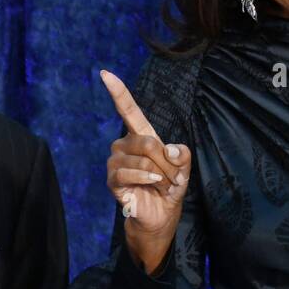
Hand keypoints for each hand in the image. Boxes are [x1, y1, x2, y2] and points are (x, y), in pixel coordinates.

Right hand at [100, 69, 191, 273]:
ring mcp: (115, 162)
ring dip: (159, 174)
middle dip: (167, 162)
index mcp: (142, 137)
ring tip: (162, 185)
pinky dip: (145, 178)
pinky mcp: (112, 180)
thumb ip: (183, 155)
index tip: (105, 73)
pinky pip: (127, 173)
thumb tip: (171, 150)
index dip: (118, 92)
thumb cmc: (170, 188)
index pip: (129, 110)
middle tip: (172, 177)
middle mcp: (124, 145)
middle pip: (147, 141)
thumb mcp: (184, 169)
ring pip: (141, 159)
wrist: (160, 216)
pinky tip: (152, 184)